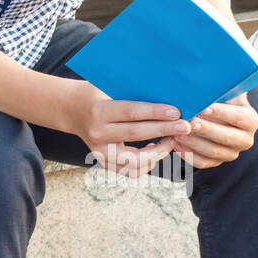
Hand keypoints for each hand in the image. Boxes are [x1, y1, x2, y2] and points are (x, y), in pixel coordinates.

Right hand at [66, 80, 191, 178]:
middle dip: (165, 130)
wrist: (71, 109)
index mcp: (99, 111)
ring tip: (172, 140)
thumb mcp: (108, 86)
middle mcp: (98, 133)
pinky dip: (147, 164)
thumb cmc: (96, 93)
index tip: (177, 112)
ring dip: (159, 152)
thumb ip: (132, 91)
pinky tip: (155, 150)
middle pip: (137, 134)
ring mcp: (100, 151)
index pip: (132, 113)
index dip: (156, 113)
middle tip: (186, 127)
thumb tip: (167, 92)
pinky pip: (130, 171)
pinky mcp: (103, 161)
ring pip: (134, 161)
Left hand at [170, 92, 257, 169]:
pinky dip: (188, 155)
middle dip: (206, 130)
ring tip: (177, 134)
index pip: (239, 117)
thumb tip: (207, 72)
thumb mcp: (223, 90)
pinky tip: (175, 145)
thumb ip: (219, 86)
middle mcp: (245, 139)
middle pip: (226, 137)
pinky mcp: (217, 162)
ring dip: (194, 143)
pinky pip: (203, 162)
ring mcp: (231, 152)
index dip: (222, 113)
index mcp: (250, 120)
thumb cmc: (217, 98)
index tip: (204, 108)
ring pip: (213, 152)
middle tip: (190, 122)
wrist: (213, 115)